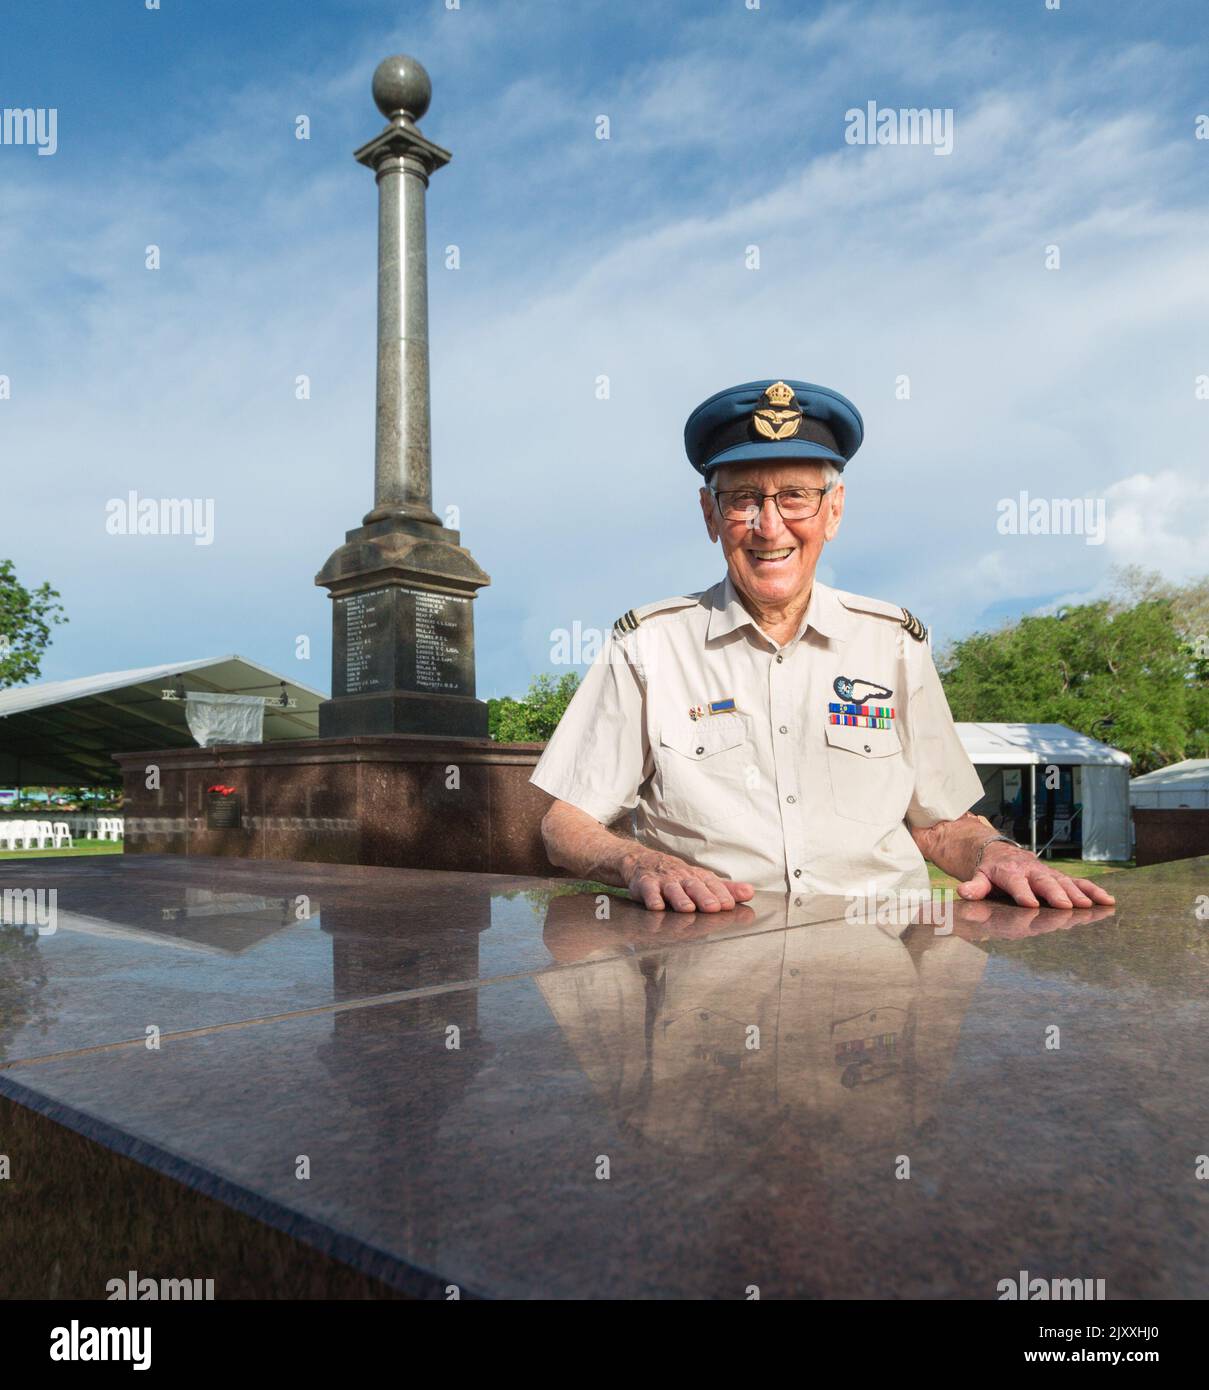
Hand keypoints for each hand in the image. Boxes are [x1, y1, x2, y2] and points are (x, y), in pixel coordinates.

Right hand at [624, 849, 755, 912]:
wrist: (642, 861)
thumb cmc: (677, 876)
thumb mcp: (701, 880)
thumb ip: (725, 889)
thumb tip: (750, 893)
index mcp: (697, 877)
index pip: (712, 884)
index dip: (720, 894)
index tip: (728, 905)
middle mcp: (682, 877)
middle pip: (694, 886)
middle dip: (704, 896)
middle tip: (713, 908)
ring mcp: (663, 881)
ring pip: (672, 889)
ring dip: (680, 898)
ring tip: (687, 908)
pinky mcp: (645, 884)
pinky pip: (648, 891)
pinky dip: (652, 898)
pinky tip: (657, 907)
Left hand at [957, 843, 1115, 908]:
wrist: (1001, 853)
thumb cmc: (991, 871)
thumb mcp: (978, 876)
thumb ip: (975, 886)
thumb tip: (964, 892)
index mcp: (1009, 872)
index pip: (1016, 884)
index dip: (1022, 893)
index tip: (1031, 904)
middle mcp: (1032, 871)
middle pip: (1044, 882)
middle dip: (1055, 893)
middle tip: (1067, 905)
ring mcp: (1048, 874)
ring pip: (1065, 882)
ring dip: (1079, 894)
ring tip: (1091, 905)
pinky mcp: (1060, 877)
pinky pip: (1079, 883)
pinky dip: (1093, 890)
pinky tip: (1108, 900)